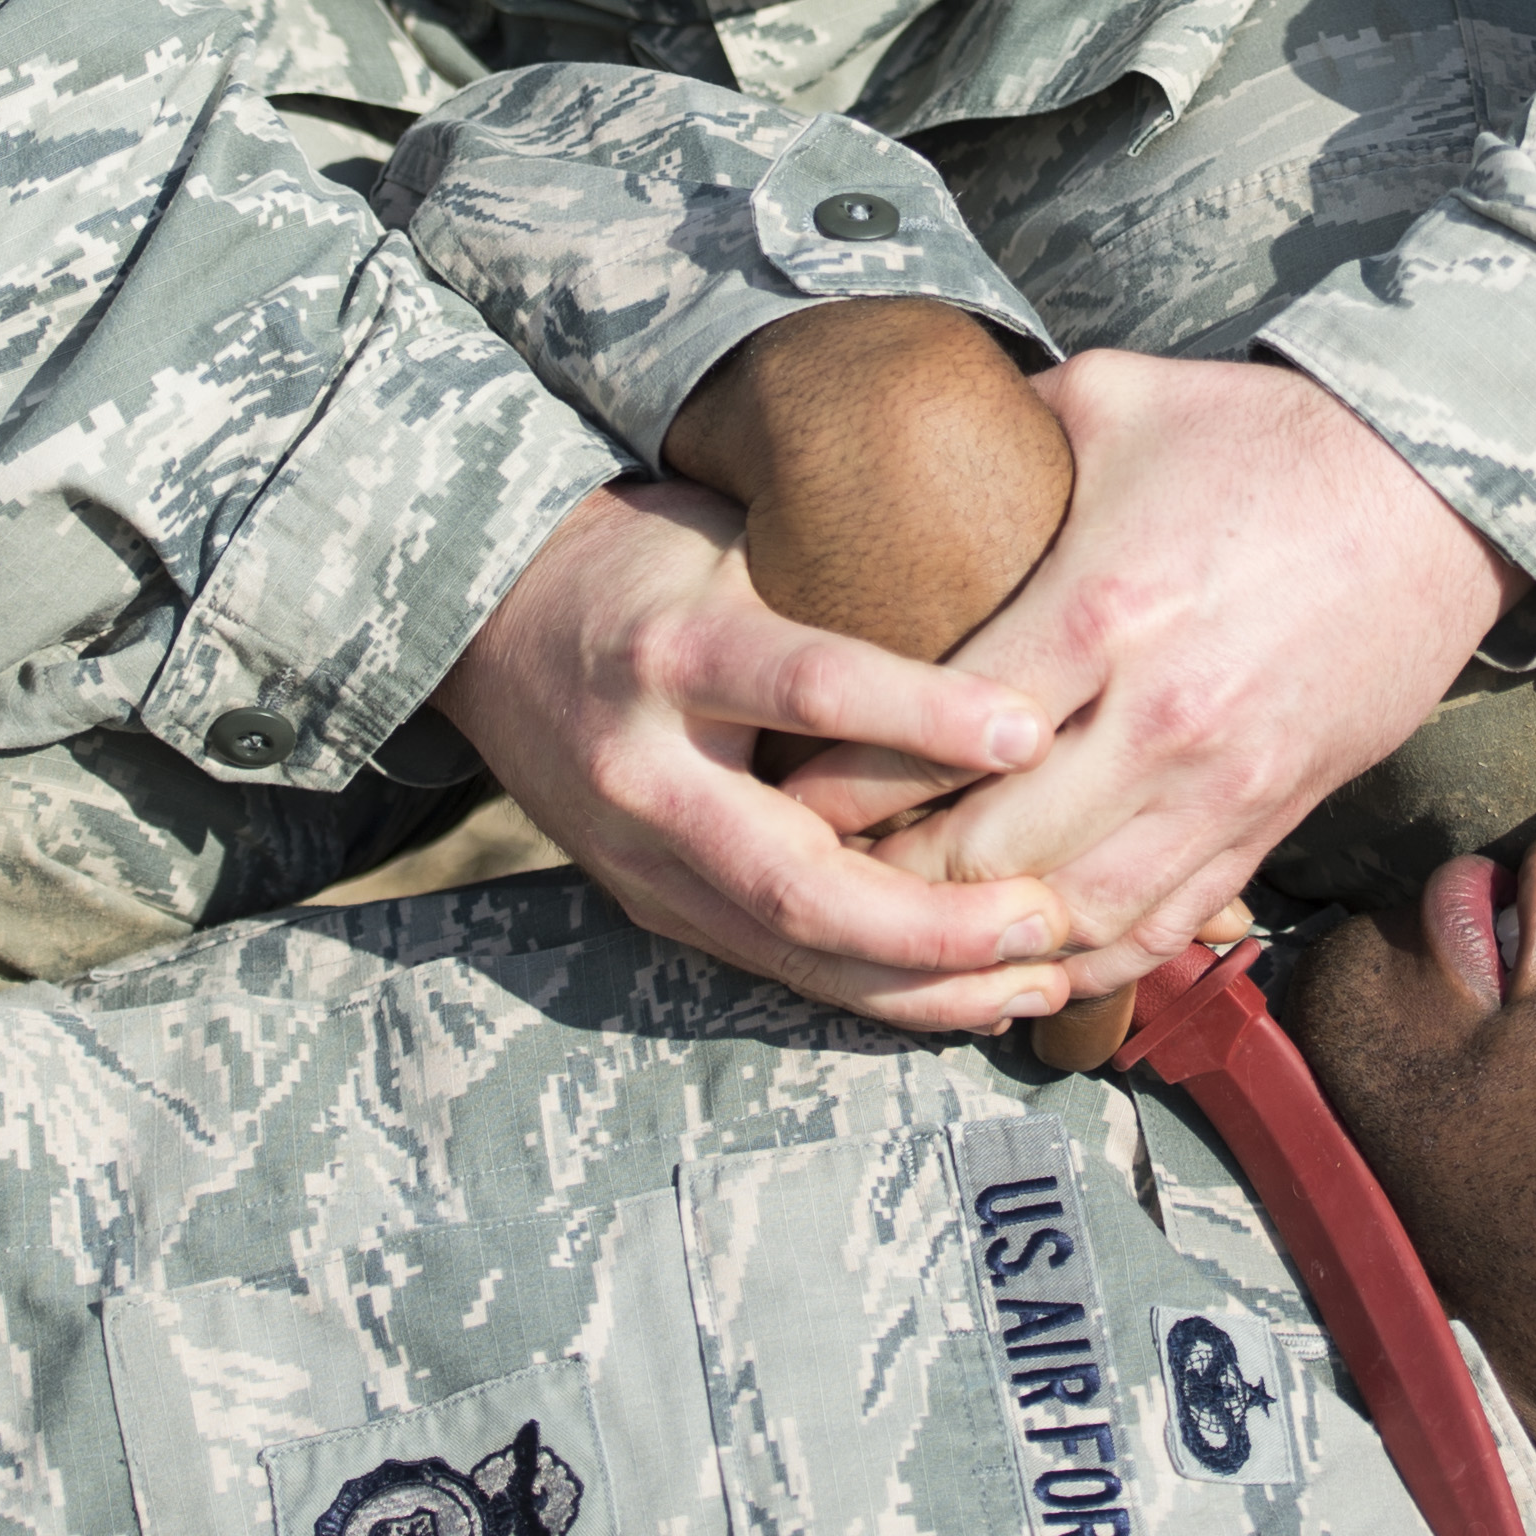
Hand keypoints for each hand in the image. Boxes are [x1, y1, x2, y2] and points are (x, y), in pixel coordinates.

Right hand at [431, 476, 1077, 1029]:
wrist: (488, 621)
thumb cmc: (646, 559)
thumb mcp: (731, 537)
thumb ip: (840, 584)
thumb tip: (1003, 596)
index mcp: (672, 651)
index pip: (809, 687)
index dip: (926, 715)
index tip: (1033, 731)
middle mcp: (647, 771)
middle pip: (795, 877)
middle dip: (932, 920)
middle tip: (1048, 921)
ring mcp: (639, 857)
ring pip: (788, 951)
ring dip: (923, 984)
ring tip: (1041, 984)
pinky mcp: (649, 905)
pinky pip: (773, 965)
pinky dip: (875, 991)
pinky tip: (968, 998)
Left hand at [797, 351, 1514, 988]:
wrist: (1436, 492)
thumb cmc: (1266, 435)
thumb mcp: (1115, 395)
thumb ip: (999, 428)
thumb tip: (901, 434)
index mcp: (1099, 610)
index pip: (937, 736)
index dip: (846, 782)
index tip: (782, 792)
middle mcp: (1157, 720)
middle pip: (988, 850)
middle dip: (889, 876)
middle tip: (818, 876)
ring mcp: (1222, 787)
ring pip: (1073, 913)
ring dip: (978, 939)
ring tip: (903, 933)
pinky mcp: (1271, 820)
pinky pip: (1164, 926)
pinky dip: (1086, 961)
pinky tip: (1022, 965)